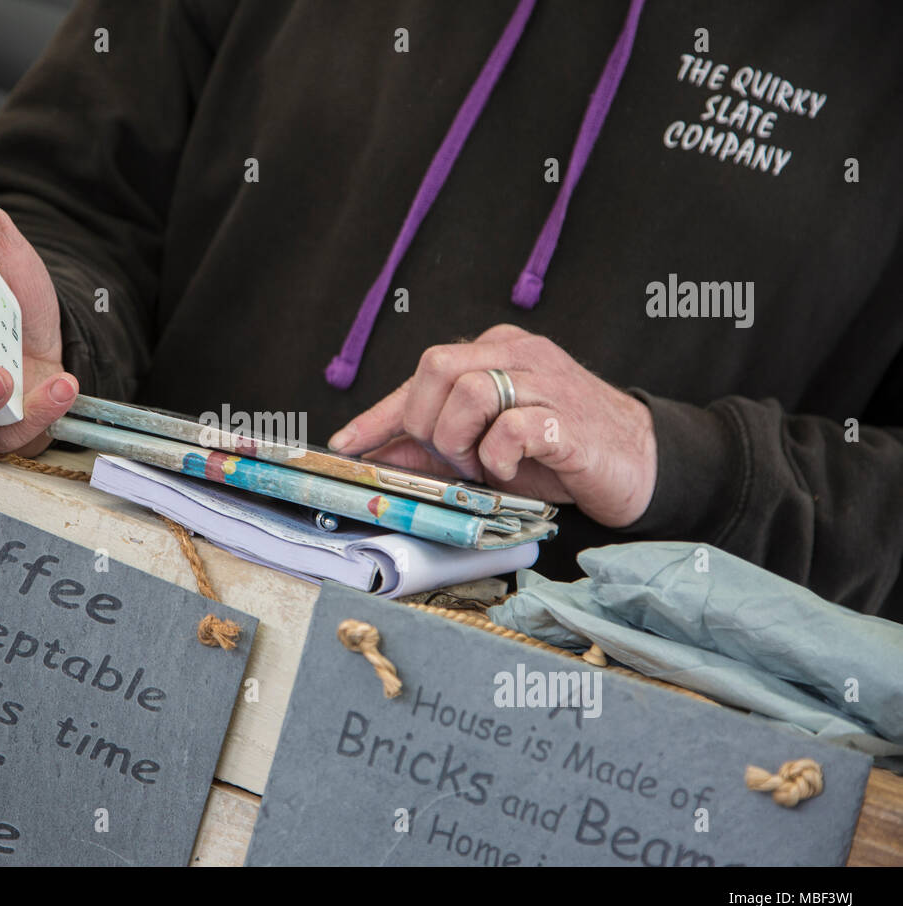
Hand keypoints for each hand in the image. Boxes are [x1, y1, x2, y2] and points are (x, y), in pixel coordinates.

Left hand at [327, 324, 657, 527]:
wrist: (640, 464)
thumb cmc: (558, 452)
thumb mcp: (488, 447)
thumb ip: (435, 446)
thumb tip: (377, 457)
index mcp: (495, 352)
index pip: (422, 373)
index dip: (379, 413)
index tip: (346, 444)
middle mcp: (519, 355)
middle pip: (437, 364)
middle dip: (427, 422)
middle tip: (450, 458)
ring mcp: (547, 382)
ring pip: (470, 389)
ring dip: (461, 441)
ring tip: (483, 466)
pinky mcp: (569, 419)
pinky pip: (512, 426)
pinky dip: (498, 456)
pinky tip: (509, 470)